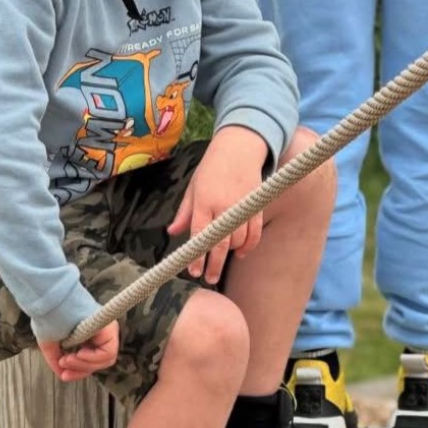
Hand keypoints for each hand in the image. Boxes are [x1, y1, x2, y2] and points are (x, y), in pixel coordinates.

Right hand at [38, 320, 119, 382]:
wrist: (51, 301)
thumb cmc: (50, 316)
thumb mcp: (51, 342)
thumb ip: (56, 359)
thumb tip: (63, 374)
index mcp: (88, 335)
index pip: (90, 360)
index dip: (78, 371)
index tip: (64, 375)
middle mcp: (100, 332)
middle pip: (98, 362)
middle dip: (80, 369)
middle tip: (63, 364)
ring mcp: (106, 329)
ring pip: (105, 361)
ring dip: (84, 364)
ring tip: (67, 358)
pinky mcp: (110, 327)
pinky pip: (108, 353)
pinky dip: (93, 358)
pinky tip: (79, 353)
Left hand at [167, 126, 267, 284]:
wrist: (238, 149)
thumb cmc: (211, 168)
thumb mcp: (193, 187)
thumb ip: (185, 213)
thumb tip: (171, 233)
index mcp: (204, 201)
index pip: (199, 235)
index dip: (197, 256)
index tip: (194, 270)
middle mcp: (223, 206)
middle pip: (220, 243)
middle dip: (215, 264)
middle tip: (210, 279)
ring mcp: (241, 207)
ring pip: (238, 240)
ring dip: (230, 254)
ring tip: (220, 262)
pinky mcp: (255, 207)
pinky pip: (254, 234)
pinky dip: (249, 246)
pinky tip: (241, 252)